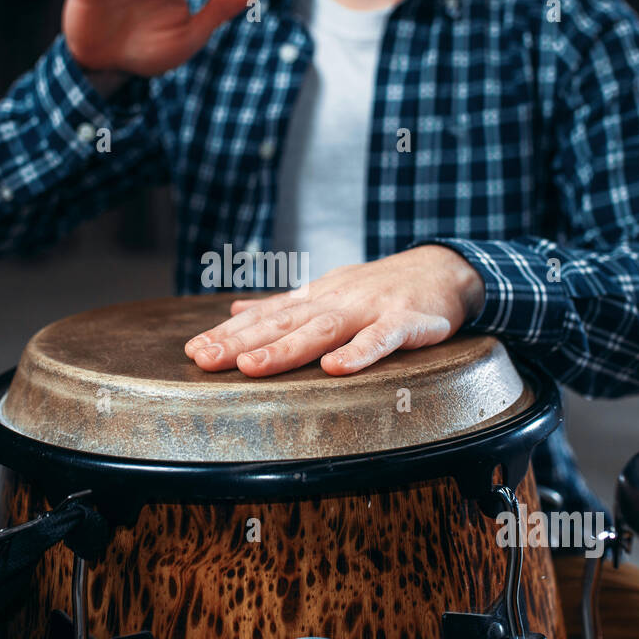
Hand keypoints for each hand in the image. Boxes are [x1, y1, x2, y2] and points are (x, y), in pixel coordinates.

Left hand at [184, 246, 486, 377]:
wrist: (444, 269)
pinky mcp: (406, 321)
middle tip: (206, 360)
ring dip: (286, 349)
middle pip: (284, 323)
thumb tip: (235, 309)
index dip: (229, 334)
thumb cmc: (381, 288)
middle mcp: (336, 300)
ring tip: (251, 367)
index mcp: (316, 298)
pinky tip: (336, 369)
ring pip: (323, 329)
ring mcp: (370, 309)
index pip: (266, 317)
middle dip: (242, 343)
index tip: (195, 352)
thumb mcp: (328, 292)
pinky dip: (359, 352)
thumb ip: (284, 305)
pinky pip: (381, 338)